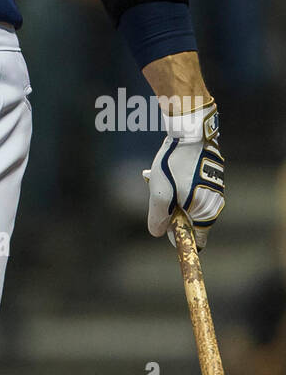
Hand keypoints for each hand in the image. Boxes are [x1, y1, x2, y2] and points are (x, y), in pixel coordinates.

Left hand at [144, 101, 224, 248]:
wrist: (190, 133)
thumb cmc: (175, 165)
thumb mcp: (160, 194)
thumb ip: (159, 218)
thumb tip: (157, 233)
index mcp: (207, 214)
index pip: (198, 241)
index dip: (180, 236)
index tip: (167, 223)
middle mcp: (216, 204)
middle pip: (190, 219)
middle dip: (173, 210)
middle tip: (161, 193)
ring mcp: (215, 189)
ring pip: (188, 202)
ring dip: (174, 194)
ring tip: (163, 177)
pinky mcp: (211, 176)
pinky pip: (192, 188)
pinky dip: (179, 183)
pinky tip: (169, 169)